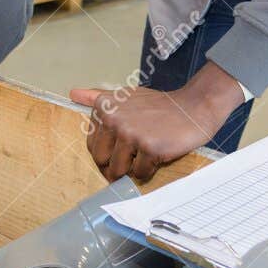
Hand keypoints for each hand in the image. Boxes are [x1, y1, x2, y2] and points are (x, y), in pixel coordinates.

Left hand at [72, 64, 246, 180]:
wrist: (194, 107)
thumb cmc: (159, 106)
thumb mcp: (126, 95)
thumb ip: (98, 97)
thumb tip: (73, 94)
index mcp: (104, 107)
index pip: (92, 145)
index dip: (106, 153)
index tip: (121, 150)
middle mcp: (113, 119)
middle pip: (101, 160)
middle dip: (115, 166)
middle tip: (133, 159)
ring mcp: (131, 133)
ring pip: (118, 170)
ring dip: (131, 170)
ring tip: (145, 156)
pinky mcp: (149, 147)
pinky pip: (139, 174)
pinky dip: (148, 172)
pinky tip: (158, 157)